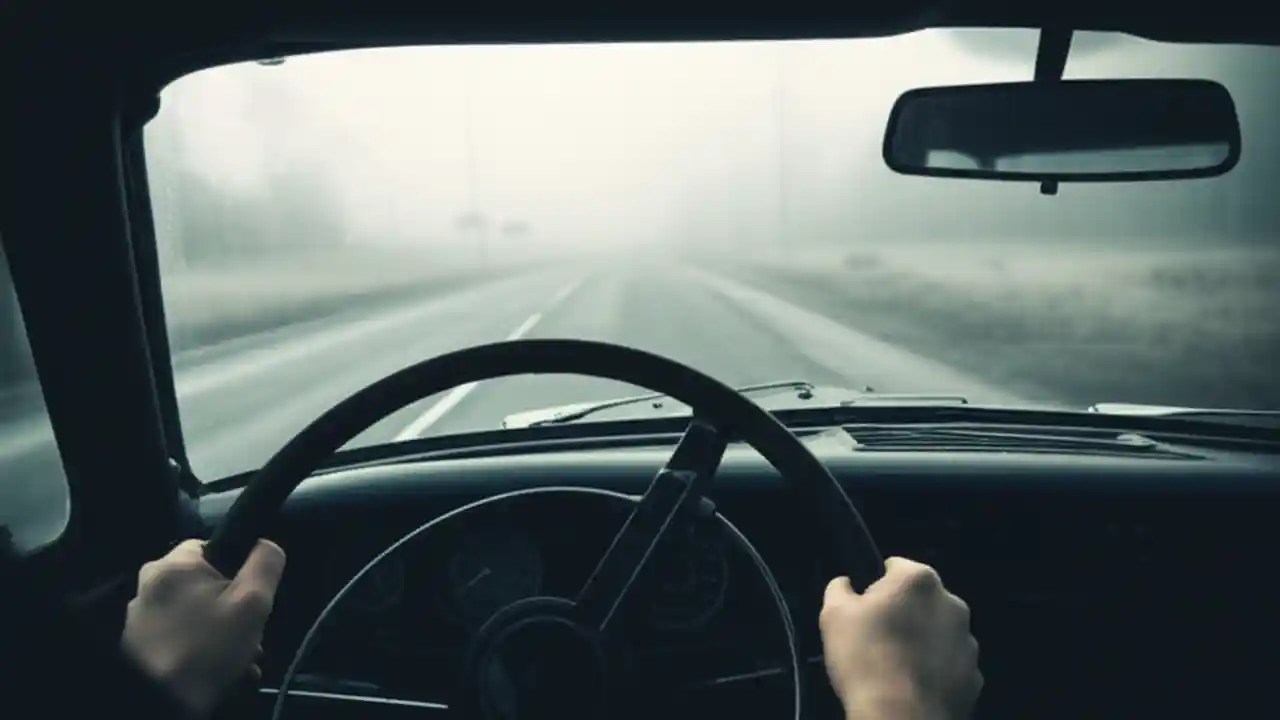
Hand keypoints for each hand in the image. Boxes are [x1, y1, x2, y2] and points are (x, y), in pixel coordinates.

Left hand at [122, 539, 285, 718]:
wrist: (163, 704)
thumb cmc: (208, 647)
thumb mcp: (251, 603)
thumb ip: (265, 565)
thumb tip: (267, 543)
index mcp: (171, 565)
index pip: (211, 546)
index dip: (238, 567)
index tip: (251, 595)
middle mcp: (147, 585)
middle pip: (205, 584)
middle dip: (234, 609)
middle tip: (252, 635)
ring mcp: (139, 618)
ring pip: (194, 613)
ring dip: (221, 633)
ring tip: (241, 660)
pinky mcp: (137, 646)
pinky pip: (179, 635)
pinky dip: (200, 648)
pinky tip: (219, 670)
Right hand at [820, 557, 980, 719]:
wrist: (901, 716)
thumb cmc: (865, 657)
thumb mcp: (833, 615)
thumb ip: (839, 589)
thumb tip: (846, 583)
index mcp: (919, 580)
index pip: (895, 566)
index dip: (876, 585)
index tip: (864, 608)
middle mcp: (952, 603)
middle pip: (922, 599)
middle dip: (904, 612)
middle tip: (878, 637)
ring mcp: (968, 641)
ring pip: (939, 632)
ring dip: (923, 640)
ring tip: (897, 666)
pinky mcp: (975, 676)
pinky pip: (950, 664)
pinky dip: (936, 669)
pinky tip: (915, 684)